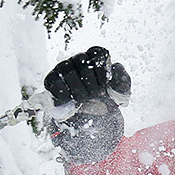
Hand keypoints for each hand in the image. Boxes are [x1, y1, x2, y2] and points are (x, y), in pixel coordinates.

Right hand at [43, 47, 131, 164]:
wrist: (90, 122)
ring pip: (66, 68)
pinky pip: (53, 81)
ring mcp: (63, 69)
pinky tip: (70, 101)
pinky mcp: (51, 81)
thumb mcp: (120, 93)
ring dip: (77, 88)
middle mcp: (78, 60)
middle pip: (81, 59)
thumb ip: (123, 78)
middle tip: (95, 95)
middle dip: (91, 81)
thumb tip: (116, 66)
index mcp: (95, 60)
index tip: (105, 83)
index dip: (102, 69)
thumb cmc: (105, 103)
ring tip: (83, 100)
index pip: (97, 52)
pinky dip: (63, 93)